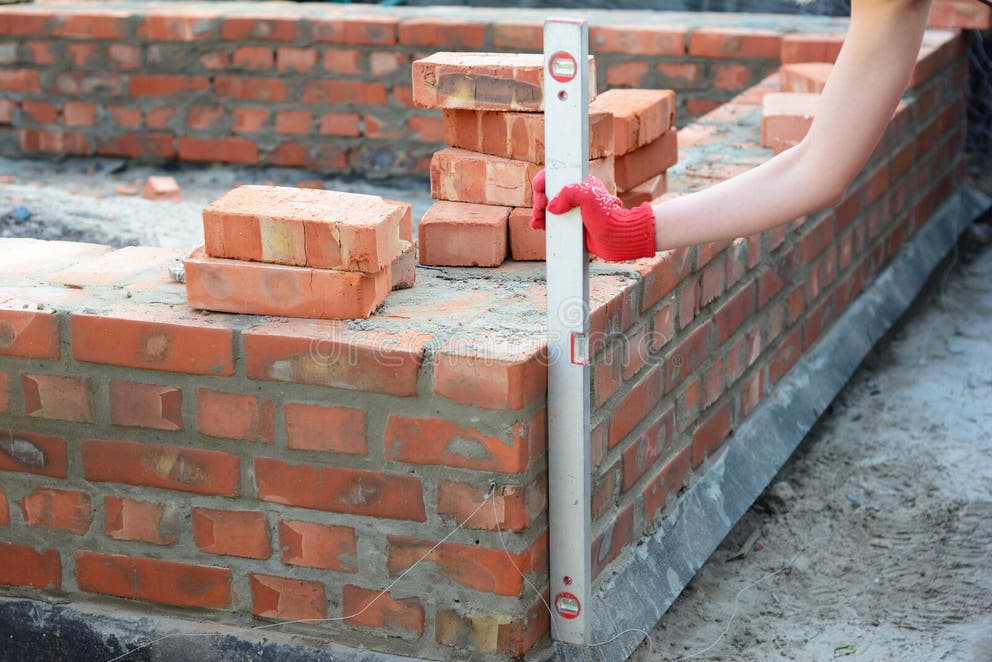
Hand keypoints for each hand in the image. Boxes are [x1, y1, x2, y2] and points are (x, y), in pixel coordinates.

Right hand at [531, 172, 656, 260]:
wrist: (617, 239)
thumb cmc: (609, 217)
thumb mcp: (589, 197)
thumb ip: (570, 193)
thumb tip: (552, 206)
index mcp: (579, 184)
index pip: (556, 176)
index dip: (544, 180)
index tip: (539, 188)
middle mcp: (574, 197)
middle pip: (548, 193)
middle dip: (539, 199)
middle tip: (539, 207)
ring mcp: (571, 212)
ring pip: (548, 208)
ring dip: (538, 212)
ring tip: (537, 219)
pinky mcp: (570, 226)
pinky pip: (552, 223)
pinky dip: (542, 223)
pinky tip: (538, 225)